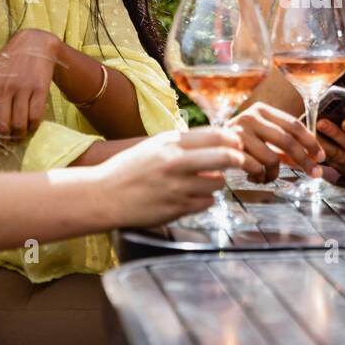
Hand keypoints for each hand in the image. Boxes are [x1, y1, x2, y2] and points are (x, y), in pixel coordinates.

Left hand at [0, 28, 59, 151]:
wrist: (34, 44)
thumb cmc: (8, 66)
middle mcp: (3, 88)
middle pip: (1, 127)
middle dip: (2, 140)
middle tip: (5, 143)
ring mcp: (23, 89)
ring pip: (19, 125)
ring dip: (19, 135)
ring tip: (18, 135)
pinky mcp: (40, 89)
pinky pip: (36, 117)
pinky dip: (33, 127)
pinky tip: (31, 125)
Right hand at [98, 127, 248, 227]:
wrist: (102, 196)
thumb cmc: (129, 169)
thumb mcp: (155, 146)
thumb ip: (183, 144)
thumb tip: (218, 141)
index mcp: (170, 143)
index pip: (216, 135)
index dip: (233, 139)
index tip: (238, 144)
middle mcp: (175, 163)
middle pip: (225, 157)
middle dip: (239, 159)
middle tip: (242, 162)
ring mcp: (176, 187)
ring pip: (218, 183)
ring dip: (217, 183)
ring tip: (202, 182)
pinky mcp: (176, 209)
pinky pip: (206, 203)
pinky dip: (204, 200)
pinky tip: (190, 197)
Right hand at [228, 102, 325, 182]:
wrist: (202, 150)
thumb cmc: (237, 145)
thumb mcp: (259, 136)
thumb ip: (282, 141)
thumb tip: (315, 157)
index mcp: (261, 110)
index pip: (294, 124)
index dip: (311, 142)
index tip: (321, 157)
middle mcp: (250, 116)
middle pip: (287, 141)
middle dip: (304, 161)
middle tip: (315, 174)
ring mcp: (239, 132)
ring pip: (273, 159)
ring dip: (274, 174)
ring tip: (267, 177)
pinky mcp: (231, 149)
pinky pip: (257, 169)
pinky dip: (260, 178)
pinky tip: (254, 178)